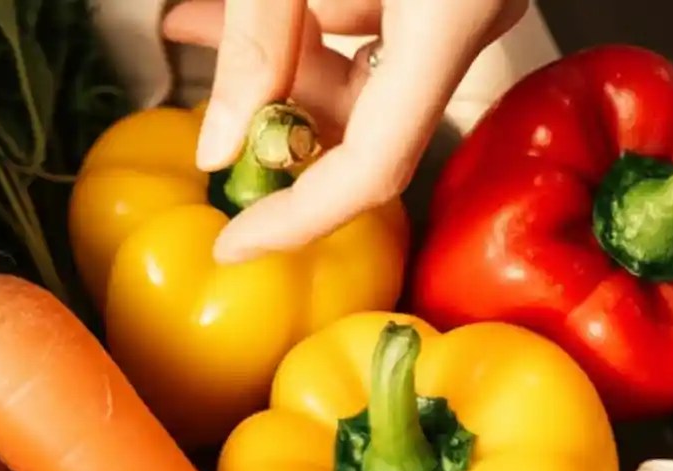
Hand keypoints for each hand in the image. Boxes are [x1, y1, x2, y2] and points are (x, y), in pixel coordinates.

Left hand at [163, 0, 527, 262]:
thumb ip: (256, 40)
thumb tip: (221, 146)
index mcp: (448, 12)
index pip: (373, 166)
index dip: (299, 221)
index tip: (238, 244)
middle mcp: (475, 16)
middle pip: (362, 118)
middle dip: (270, 113)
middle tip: (197, 86)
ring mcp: (474, 2)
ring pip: (365, 69)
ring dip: (280, 61)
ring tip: (203, 22)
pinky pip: (384, 28)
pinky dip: (317, 26)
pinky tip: (253, 9)